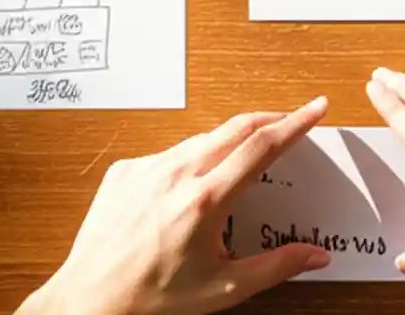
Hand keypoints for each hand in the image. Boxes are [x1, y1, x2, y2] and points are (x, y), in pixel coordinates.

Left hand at [17, 98, 329, 314]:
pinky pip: (170, 153)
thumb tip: (314, 256)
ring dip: (232, 139)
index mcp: (205, 201)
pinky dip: (192, 159)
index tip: (315, 108)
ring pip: (203, 138)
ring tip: (246, 155)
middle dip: (272, 119)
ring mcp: (148, 168)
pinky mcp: (127, 170)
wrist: (89, 300)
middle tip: (292, 120)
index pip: (262, 147)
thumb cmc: (150, 298)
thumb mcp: (223, 287)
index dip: (295, 123)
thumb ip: (276, 267)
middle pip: (237, 127)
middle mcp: (176, 175)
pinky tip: (194, 183)